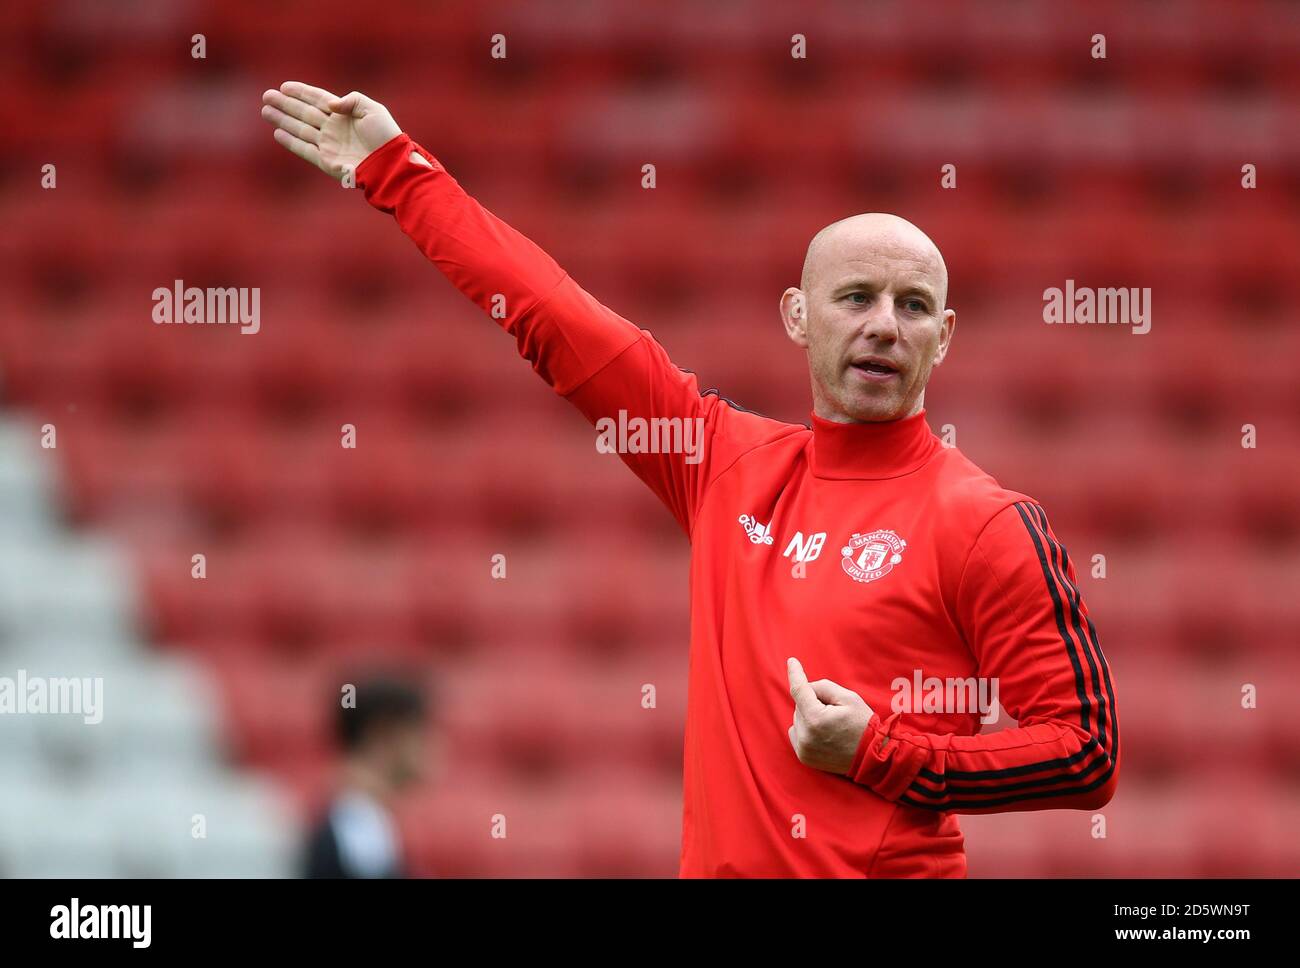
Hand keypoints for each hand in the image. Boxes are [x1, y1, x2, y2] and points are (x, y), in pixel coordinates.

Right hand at [261, 81, 402, 180]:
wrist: (390, 164)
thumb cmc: (385, 136)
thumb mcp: (373, 109)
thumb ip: (352, 100)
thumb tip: (330, 103)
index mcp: (344, 113)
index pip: (318, 99)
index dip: (301, 92)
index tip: (285, 86)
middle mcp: (333, 128)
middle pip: (304, 112)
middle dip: (285, 104)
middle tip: (267, 95)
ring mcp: (328, 144)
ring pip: (300, 128)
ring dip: (282, 119)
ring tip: (265, 110)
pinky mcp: (326, 161)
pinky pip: (304, 149)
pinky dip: (290, 141)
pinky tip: (278, 132)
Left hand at [786, 657, 873, 774]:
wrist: (871, 758)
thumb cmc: (862, 725)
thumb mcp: (848, 698)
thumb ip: (824, 687)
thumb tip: (806, 688)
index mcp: (815, 719)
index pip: (799, 690)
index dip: (795, 673)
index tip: (791, 661)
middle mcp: (805, 735)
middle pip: (800, 705)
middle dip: (813, 702)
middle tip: (835, 712)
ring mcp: (803, 748)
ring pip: (798, 719)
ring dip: (809, 716)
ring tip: (832, 726)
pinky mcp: (804, 757)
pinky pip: (797, 732)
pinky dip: (806, 728)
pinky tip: (823, 734)